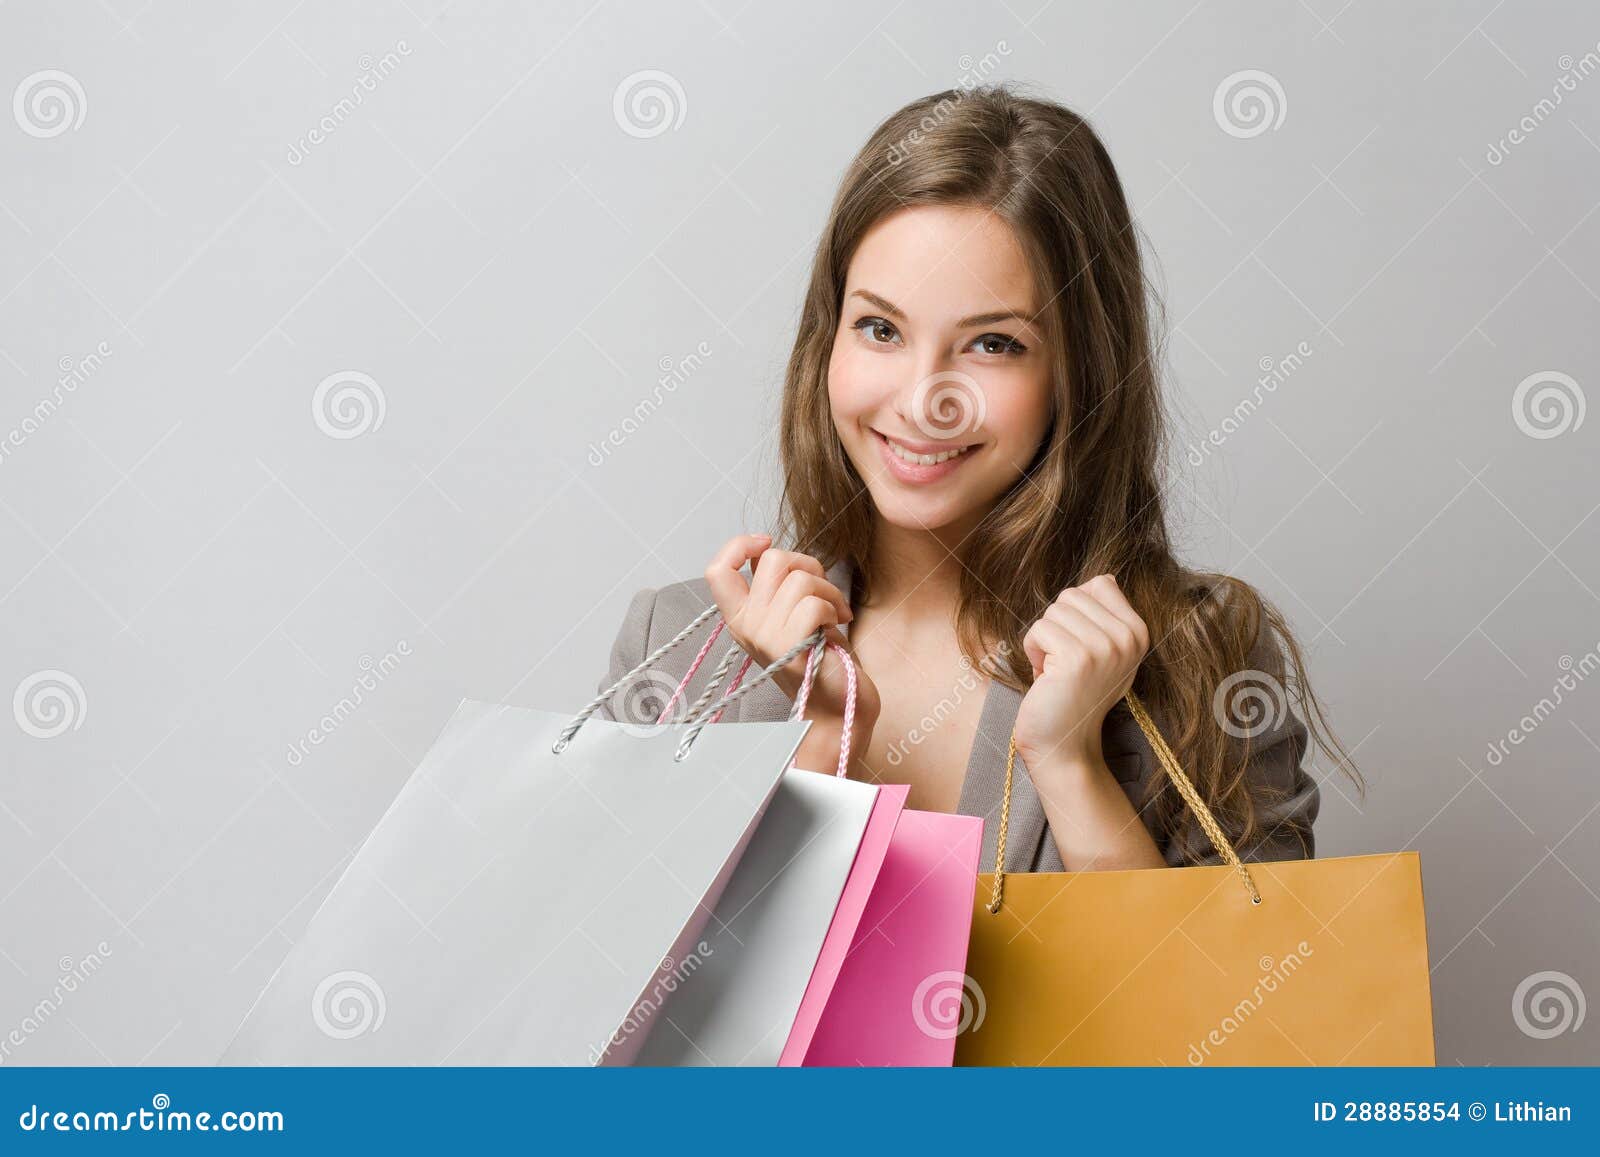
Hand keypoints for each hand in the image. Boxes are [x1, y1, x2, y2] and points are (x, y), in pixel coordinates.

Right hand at [703, 535, 881, 734]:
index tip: (765, 542)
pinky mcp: (791, 647)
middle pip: (772, 560)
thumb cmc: (819, 657)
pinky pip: (814, 602)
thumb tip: (767, 550)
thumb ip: (775, 587)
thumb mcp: (788, 615)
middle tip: (822, 591)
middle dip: (808, 565)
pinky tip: (836, 626)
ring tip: (835, 614)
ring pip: (800, 579)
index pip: (717, 570)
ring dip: (829, 590)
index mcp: (740, 617)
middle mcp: (746, 627)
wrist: (837, 706)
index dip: (739, 545)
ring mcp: (765, 637)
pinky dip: (834, 608)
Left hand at [1013, 575, 1149, 771]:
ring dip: (1043, 640)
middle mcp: (1128, 638)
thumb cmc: (1075, 694)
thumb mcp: (1103, 651)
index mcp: (1139, 631)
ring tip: (1056, 671)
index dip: (1076, 612)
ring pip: (1053, 611)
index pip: (1099, 584)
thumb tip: (1104, 577)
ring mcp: (1105, 647)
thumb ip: (1105, 615)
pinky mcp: (1077, 658)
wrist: (1065, 743)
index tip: (1080, 646)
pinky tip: (1046, 677)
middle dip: (1057, 626)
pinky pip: (1039, 629)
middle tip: (1064, 662)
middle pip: (1072, 596)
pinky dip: (1033, 651)